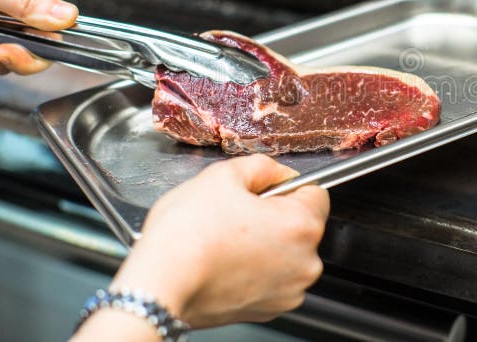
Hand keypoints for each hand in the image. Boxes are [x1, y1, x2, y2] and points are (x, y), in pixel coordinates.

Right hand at [85, 154, 328, 335]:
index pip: (317, 191)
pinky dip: (257, 268)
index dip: (288, 183)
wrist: (159, 285)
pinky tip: (228, 260)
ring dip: (267, 242)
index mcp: (302, 225)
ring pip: (287, 252)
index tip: (265, 186)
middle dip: (276, 213)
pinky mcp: (270, 309)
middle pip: (302, 223)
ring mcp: (289, 291)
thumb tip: (274, 172)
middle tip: (238, 212)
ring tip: (228, 238)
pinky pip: (273, 277)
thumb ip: (261, 166)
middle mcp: (306, 263)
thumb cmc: (188, 234)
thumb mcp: (224, 175)